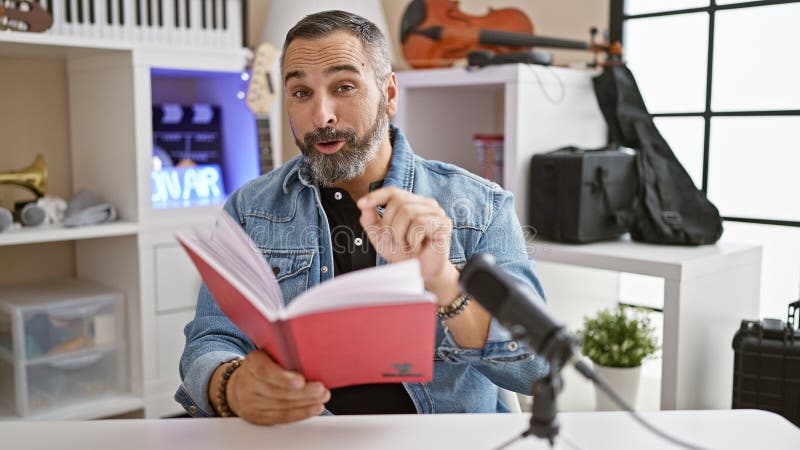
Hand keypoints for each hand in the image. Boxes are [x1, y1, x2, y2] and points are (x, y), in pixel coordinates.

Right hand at [221, 350, 329, 424]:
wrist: (240, 385)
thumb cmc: (262, 367)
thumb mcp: (268, 354)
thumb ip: (285, 356)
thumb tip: (313, 357)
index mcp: (252, 362)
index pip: (264, 371)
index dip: (282, 377)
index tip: (300, 380)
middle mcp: (247, 383)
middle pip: (277, 391)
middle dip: (303, 392)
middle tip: (320, 388)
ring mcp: (250, 403)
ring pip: (282, 406)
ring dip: (306, 403)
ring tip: (321, 397)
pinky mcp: (256, 418)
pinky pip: (282, 418)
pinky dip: (301, 413)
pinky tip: (314, 408)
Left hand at [357, 187, 457, 302]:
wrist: (421, 274)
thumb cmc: (405, 255)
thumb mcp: (381, 238)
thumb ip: (371, 221)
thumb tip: (363, 206)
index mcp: (411, 204)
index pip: (393, 192)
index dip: (376, 196)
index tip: (361, 204)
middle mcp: (425, 204)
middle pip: (398, 201)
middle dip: (389, 224)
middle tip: (394, 242)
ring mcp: (436, 213)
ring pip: (408, 212)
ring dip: (400, 234)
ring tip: (406, 246)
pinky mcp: (443, 224)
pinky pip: (420, 223)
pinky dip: (413, 239)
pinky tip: (416, 247)